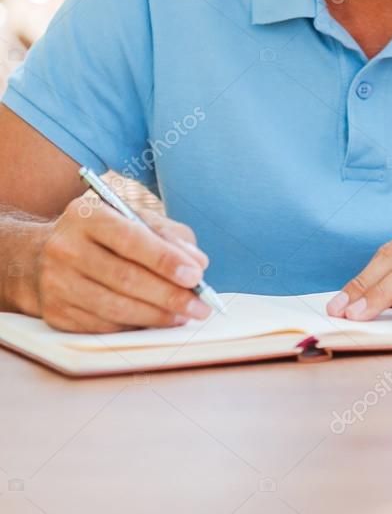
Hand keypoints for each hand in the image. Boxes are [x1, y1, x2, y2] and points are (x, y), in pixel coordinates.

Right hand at [31, 193, 212, 332]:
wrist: (40, 257)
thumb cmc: (100, 234)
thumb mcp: (129, 218)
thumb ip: (167, 234)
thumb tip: (197, 263)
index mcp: (86, 215)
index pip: (130, 238)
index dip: (165, 259)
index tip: (196, 275)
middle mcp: (66, 248)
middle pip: (125, 278)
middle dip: (169, 294)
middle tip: (200, 304)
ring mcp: (57, 283)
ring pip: (116, 307)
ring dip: (157, 315)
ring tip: (184, 316)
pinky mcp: (56, 314)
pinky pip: (104, 326)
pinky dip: (135, 326)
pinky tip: (156, 321)